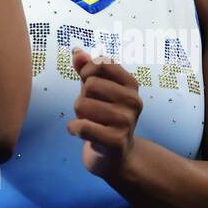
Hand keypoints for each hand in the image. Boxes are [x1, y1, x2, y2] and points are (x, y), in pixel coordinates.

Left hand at [67, 48, 142, 179]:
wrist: (115, 156)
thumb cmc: (104, 117)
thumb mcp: (97, 90)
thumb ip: (87, 69)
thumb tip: (77, 52)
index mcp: (132, 85)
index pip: (102, 63)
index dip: (87, 71)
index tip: (88, 82)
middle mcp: (133, 101)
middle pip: (89, 84)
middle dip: (82, 97)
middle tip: (92, 112)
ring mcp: (126, 122)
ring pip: (81, 104)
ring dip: (78, 115)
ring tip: (90, 123)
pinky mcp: (115, 141)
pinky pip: (81, 126)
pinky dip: (74, 129)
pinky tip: (82, 133)